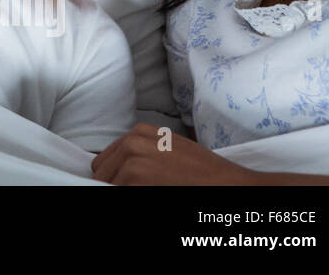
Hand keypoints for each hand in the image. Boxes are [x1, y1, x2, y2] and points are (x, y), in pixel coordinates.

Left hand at [91, 123, 260, 184]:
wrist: (226, 183)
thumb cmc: (203, 171)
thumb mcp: (168, 149)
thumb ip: (142, 153)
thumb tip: (119, 168)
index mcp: (140, 132)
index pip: (107, 157)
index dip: (114, 174)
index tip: (124, 183)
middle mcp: (132, 142)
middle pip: (102, 170)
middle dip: (114, 183)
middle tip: (139, 188)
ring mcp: (131, 160)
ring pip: (107, 183)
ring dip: (122, 190)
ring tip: (151, 190)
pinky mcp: (134, 178)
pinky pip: (115, 192)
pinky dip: (126, 195)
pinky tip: (150, 193)